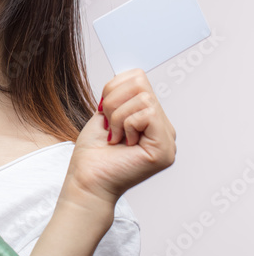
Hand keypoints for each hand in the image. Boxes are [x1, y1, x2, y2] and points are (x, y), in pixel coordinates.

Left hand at [62, 68, 176, 209]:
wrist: (86, 181)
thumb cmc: (92, 153)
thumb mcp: (105, 114)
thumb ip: (121, 95)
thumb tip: (131, 74)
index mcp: (150, 119)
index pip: (139, 78)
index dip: (114, 89)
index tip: (105, 114)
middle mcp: (163, 128)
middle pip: (141, 83)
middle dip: (113, 102)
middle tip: (109, 128)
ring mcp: (167, 140)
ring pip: (144, 98)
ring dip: (118, 117)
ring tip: (116, 138)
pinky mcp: (164, 149)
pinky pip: (147, 114)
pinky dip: (126, 125)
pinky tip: (124, 144)